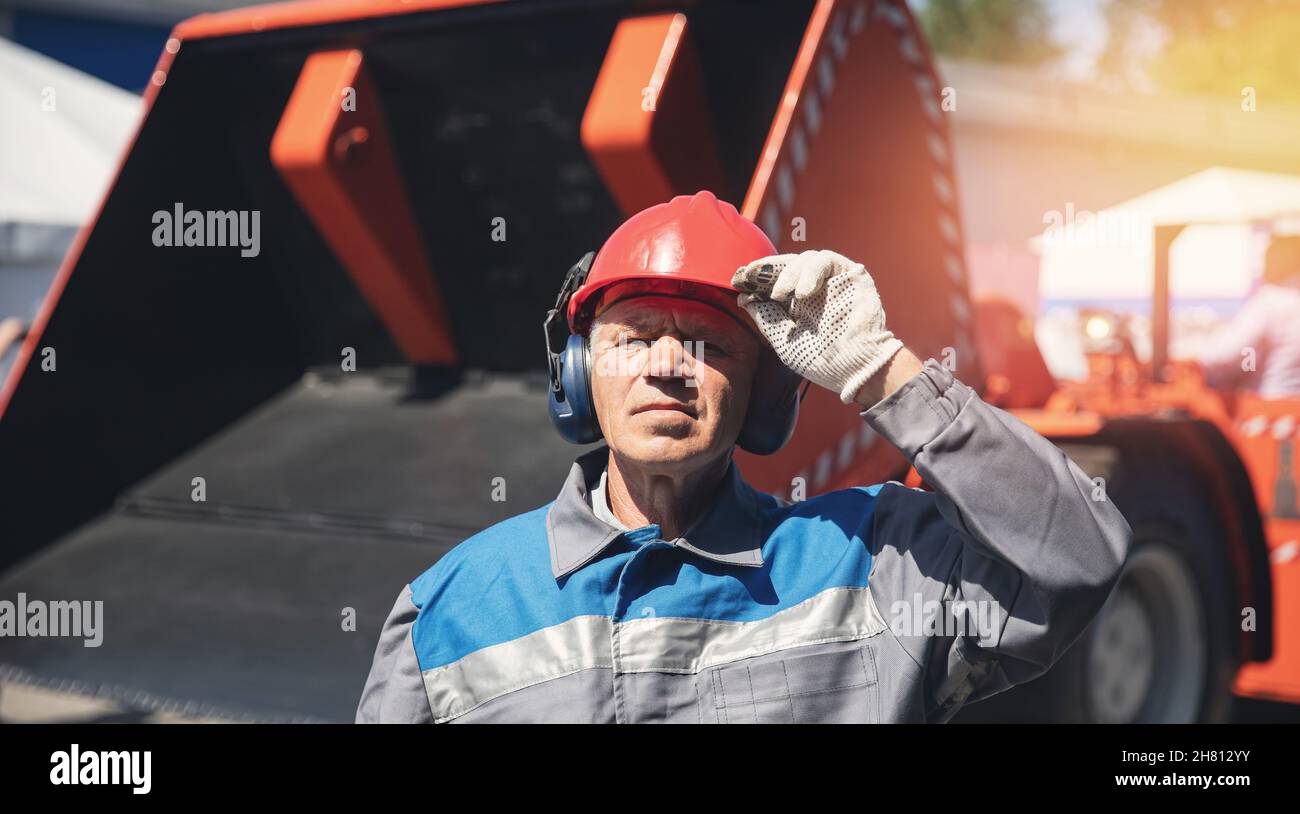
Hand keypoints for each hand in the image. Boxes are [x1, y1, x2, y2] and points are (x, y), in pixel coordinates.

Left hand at [731, 249, 902, 404]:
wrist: (856, 368)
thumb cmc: (821, 360)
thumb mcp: (783, 340)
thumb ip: (765, 317)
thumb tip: (743, 298)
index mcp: (795, 304)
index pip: (772, 280)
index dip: (755, 277)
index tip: (737, 280)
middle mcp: (812, 289)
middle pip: (785, 266)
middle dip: (765, 269)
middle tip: (749, 276)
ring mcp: (831, 281)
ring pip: (804, 259)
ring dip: (787, 273)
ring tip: (781, 295)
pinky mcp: (850, 274)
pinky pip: (826, 259)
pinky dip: (810, 271)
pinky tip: (803, 293)